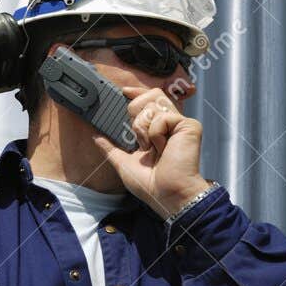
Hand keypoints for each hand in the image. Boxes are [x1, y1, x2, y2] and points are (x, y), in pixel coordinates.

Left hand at [93, 86, 211, 219]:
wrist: (166, 193)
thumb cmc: (150, 184)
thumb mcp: (124, 163)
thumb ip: (111, 148)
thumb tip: (96, 137)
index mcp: (156, 131)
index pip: (148, 102)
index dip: (137, 93)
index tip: (123, 92)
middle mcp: (170, 125)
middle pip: (151, 96)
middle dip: (136, 114)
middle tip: (139, 137)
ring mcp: (180, 124)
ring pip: (154, 105)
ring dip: (143, 128)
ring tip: (151, 148)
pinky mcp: (189, 126)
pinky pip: (163, 117)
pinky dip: (155, 134)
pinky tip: (162, 148)